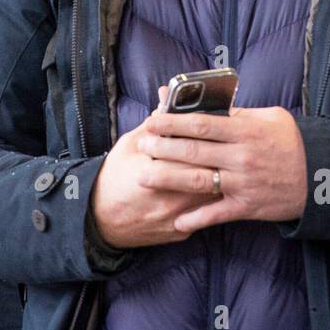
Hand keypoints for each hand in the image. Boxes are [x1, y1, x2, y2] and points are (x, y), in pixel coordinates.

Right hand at [90, 90, 212, 248]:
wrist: (99, 219)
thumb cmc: (114, 178)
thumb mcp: (129, 145)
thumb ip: (153, 125)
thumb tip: (168, 98)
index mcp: (155, 173)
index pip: (191, 152)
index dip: (205, 139)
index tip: (216, 129)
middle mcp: (169, 199)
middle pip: (208, 174)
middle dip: (220, 158)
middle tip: (229, 145)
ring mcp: (177, 218)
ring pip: (212, 196)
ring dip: (221, 179)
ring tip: (227, 163)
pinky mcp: (181, 232)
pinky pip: (203, 214)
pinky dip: (210, 199)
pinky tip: (216, 184)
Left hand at [137, 99, 307, 233]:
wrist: (321, 176)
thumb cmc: (292, 142)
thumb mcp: (269, 118)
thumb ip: (236, 113)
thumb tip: (203, 102)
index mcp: (245, 131)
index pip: (202, 124)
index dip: (173, 122)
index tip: (152, 119)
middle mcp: (242, 157)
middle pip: (194, 151)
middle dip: (163, 148)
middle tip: (142, 145)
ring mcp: (244, 184)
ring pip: (198, 182)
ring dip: (168, 179)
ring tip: (144, 175)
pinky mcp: (248, 207)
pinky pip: (217, 214)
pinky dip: (196, 219)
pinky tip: (176, 220)